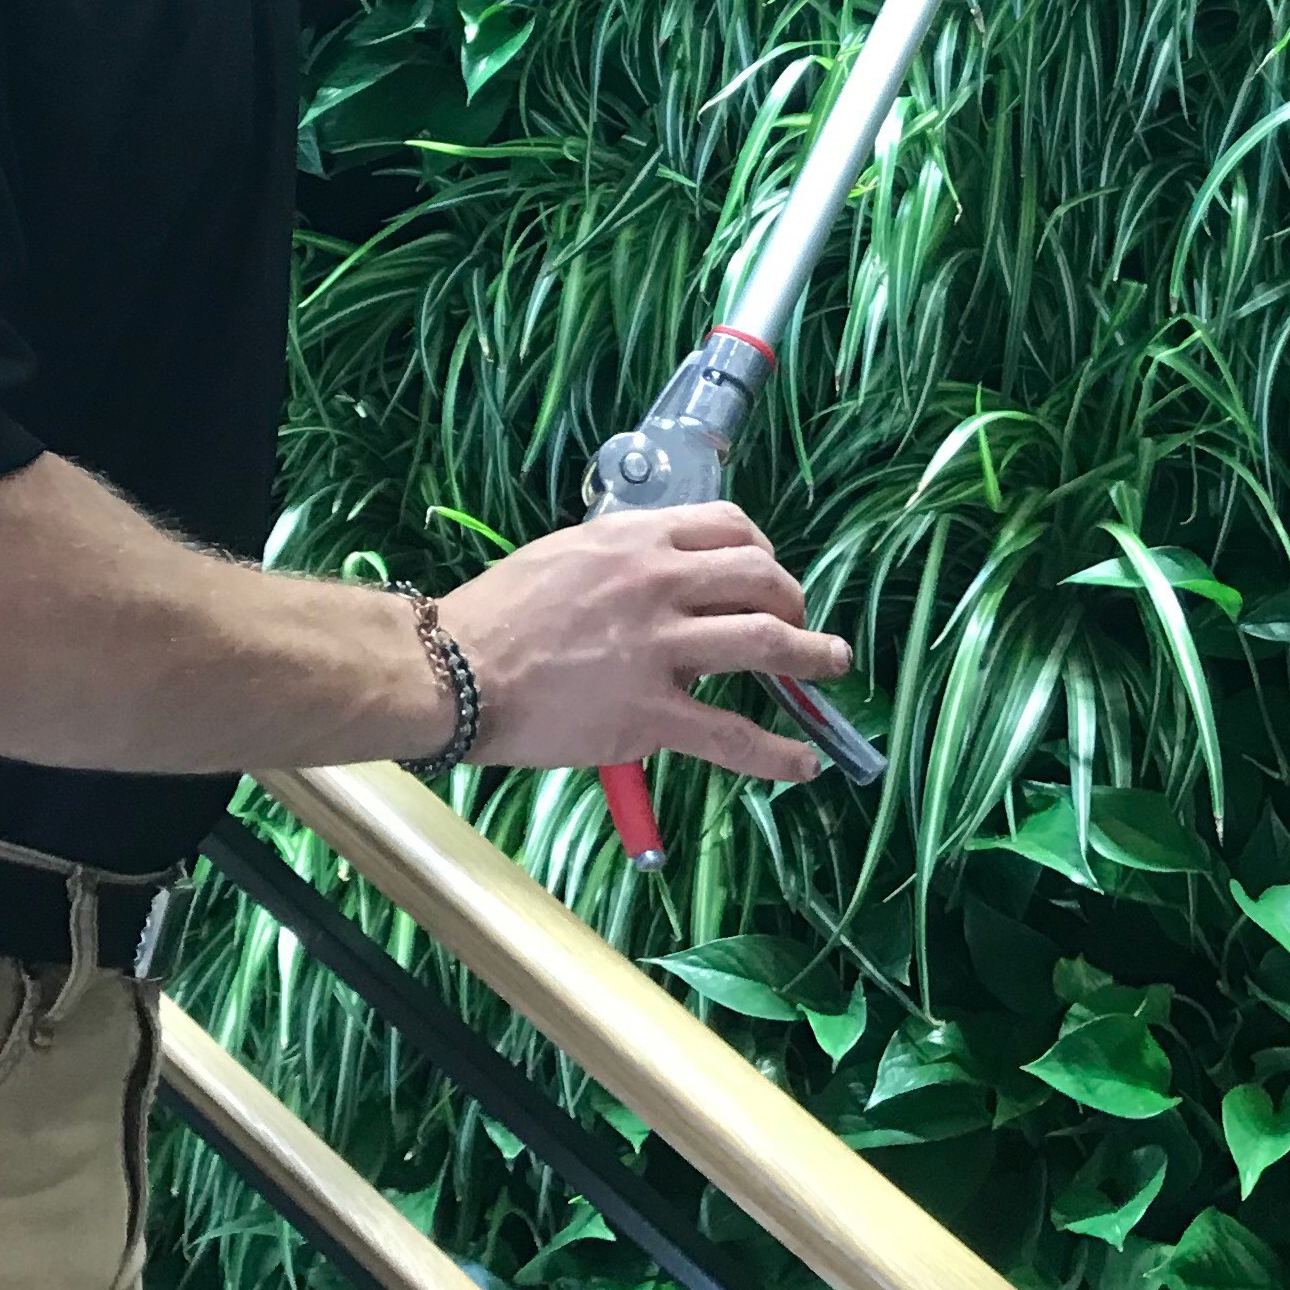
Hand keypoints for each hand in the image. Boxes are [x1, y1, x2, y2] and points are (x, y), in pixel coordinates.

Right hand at [439, 503, 851, 783]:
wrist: (455, 669)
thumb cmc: (497, 614)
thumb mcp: (566, 556)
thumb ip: (623, 563)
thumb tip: (661, 578)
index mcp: (637, 541)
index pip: (729, 527)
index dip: (761, 551)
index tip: (766, 574)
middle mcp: (660, 583)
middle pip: (762, 578)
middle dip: (795, 599)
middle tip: (800, 622)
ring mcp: (660, 649)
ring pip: (766, 641)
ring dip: (813, 654)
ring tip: (834, 664)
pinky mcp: (651, 714)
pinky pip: (732, 734)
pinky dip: (777, 752)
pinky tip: (803, 763)